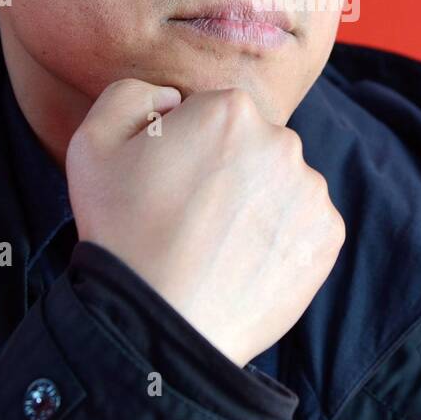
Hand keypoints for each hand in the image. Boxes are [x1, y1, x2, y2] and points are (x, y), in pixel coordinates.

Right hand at [65, 79, 345, 367]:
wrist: (158, 323)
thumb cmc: (121, 233)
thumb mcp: (93, 145)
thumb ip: (130, 96)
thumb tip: (171, 98)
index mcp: (230, 110)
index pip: (214, 115)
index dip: (187, 147)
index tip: (171, 183)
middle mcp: (282, 141)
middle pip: (253, 145)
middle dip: (228, 171)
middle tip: (192, 216)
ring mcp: (311, 191)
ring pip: (281, 183)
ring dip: (257, 203)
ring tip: (218, 243)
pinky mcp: (327, 235)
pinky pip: (303, 223)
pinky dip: (280, 238)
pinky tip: (244, 261)